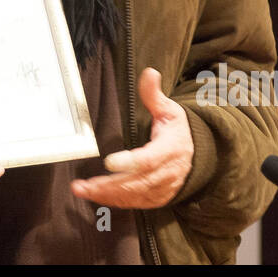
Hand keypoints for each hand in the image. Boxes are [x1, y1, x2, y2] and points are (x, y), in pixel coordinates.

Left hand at [70, 68, 193, 209]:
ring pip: (132, 196)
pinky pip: (133, 204)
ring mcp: (161, 189)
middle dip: (107, 185)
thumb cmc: (176, 131)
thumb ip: (154, 95)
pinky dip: (114, 202)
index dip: (130, 162)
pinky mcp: (155, 199)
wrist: (195, 156)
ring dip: (105, 195)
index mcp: (169, 150)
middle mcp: (166, 173)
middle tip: (82, 185)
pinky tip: (95, 196)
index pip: (148, 159)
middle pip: (135, 183)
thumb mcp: (169, 110)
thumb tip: (148, 72)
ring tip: (81, 190)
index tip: (109, 162)